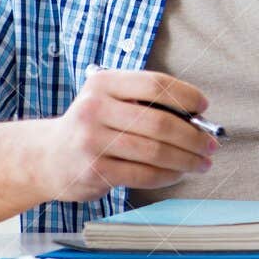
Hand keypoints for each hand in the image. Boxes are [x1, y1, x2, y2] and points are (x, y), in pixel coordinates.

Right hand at [31, 68, 217, 202]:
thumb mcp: (109, 100)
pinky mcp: (94, 171)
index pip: (155, 84)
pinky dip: (168, 175)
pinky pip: (143, 174)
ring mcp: (92, 141)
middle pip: (159, 121)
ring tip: (201, 163)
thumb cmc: (92, 126)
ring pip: (155, 151)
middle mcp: (94, 109)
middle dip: (193, 136)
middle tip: (210, 144)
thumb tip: (197, 119)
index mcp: (104, 83)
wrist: (47, 157)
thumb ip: (145, 103)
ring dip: (186, 159)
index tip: (204, 108)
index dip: (186, 95)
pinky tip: (178, 174)